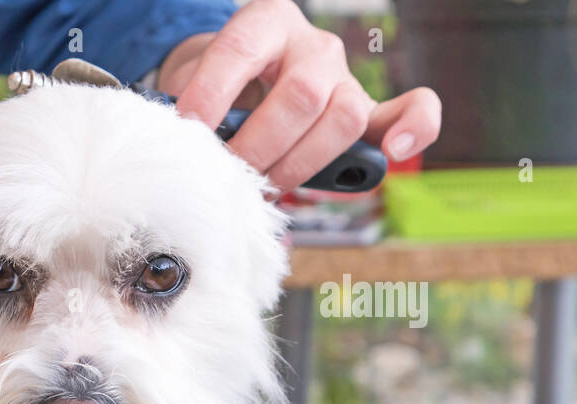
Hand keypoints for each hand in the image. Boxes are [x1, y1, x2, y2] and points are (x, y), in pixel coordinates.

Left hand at [158, 0, 440, 190]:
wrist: (238, 81)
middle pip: (299, 96)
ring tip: (264, 185)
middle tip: (228, 174)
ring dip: (299, 163)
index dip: (212, 94)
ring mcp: (344, 77)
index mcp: (264, 22)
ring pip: (343, 117)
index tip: (189, 130)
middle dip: (258, 147)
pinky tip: (392, 151)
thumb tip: (187, 148)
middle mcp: (312, 45)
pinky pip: (409, 111)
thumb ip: (191, 108)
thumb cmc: (214, 87)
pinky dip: (413, 128)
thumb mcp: (190, 85)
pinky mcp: (366, 112)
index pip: (240, 50)